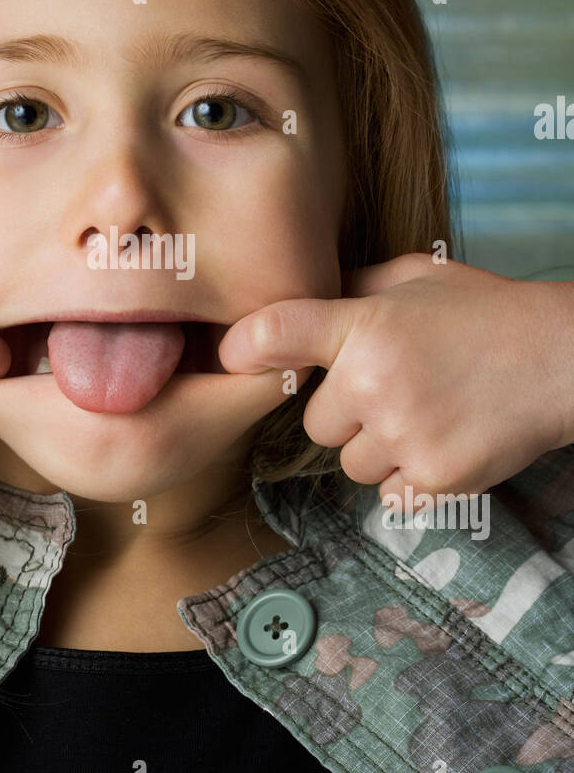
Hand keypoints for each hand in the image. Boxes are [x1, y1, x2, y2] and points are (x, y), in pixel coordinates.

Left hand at [218, 252, 573, 503]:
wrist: (562, 360)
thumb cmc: (485, 312)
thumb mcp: (415, 279)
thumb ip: (351, 291)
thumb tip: (290, 305)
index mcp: (365, 324)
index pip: (275, 334)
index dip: (243, 349)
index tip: (231, 358)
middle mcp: (374, 382)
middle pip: (316, 422)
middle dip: (347, 413)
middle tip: (398, 388)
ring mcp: (404, 435)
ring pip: (350, 463)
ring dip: (377, 449)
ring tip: (427, 413)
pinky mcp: (435, 479)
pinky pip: (389, 493)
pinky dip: (410, 478)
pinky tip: (443, 441)